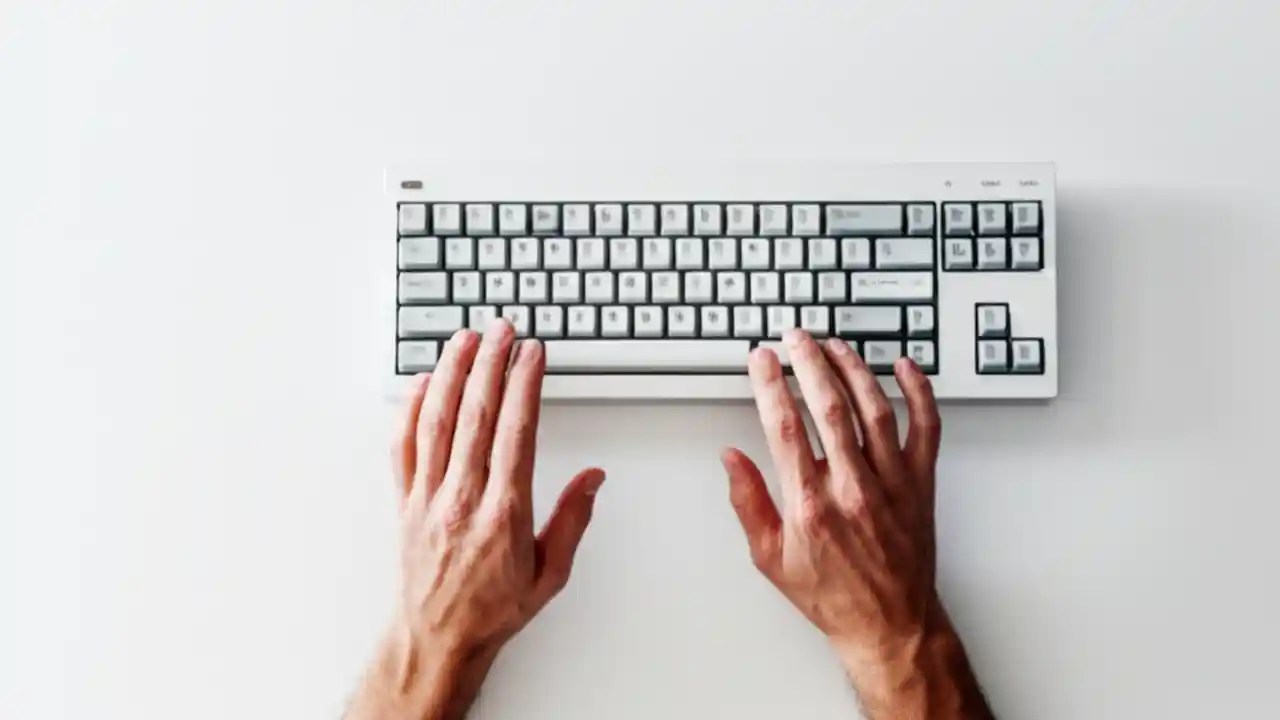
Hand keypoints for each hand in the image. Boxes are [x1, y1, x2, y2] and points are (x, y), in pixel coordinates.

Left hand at [349, 321, 604, 719]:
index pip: (516, 432)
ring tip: (465, 339)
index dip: (525, 385)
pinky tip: (424, 382)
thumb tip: (593, 478)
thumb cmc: (492, 610)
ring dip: (452, 373)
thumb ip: (572, 521)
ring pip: (437, 421)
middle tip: (502, 330)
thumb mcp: (550, 573)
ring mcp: (429, 497)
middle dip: (491, 363)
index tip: (533, 354)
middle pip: (476, 415)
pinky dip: (411, 408)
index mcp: (503, 513)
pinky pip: (403, 446)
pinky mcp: (405, 502)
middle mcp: (462, 498)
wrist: (437, 640)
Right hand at [724, 330, 989, 718]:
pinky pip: (926, 428)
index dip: (770, 385)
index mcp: (811, 505)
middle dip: (808, 363)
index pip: (785, 427)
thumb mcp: (770, 558)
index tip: (761, 360)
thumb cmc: (832, 595)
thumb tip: (731, 458)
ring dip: (853, 368)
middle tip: (795, 338)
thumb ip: (748, 502)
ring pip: (875, 408)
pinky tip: (906, 367)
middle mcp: (853, 487)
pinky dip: (920, 393)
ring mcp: (892, 483)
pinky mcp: (921, 484)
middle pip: (830, 406)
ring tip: (835, 344)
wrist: (891, 624)